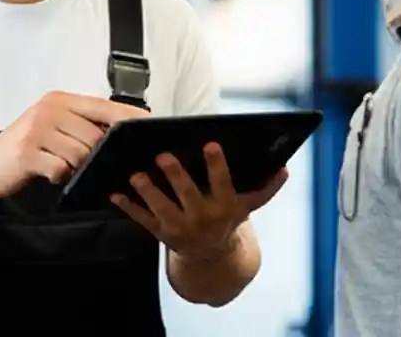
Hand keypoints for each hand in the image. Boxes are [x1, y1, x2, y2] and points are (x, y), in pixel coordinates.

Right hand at [0, 91, 149, 198]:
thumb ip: (81, 125)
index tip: (148, 123)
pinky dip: (58, 176)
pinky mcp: (29, 152)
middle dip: (95, 153)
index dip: (128, 116)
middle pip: (95, 134)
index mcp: (59, 100)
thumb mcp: (52, 127)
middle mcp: (50, 110)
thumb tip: (119, 132)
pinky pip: (61, 169)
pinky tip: (47, 172)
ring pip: (81, 153)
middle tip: (84, 161)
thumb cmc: (24, 149)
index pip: (103, 106)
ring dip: (74, 167)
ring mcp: (38, 130)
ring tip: (59, 164)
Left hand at [111, 142, 287, 261]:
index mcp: (225, 206)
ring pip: (161, 208)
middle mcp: (203, 218)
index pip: (222, 182)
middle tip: (163, 156)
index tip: (210, 143)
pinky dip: (128, 207)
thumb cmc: (229, 217)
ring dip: (148, 192)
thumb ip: (266, 187)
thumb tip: (285, 167)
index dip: (217, 164)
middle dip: (176, 176)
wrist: (211, 255)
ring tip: (136, 175)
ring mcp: (180, 227)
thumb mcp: (249, 204)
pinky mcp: (160, 232)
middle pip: (188, 194)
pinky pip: (142, 220)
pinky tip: (115, 193)